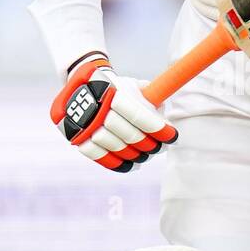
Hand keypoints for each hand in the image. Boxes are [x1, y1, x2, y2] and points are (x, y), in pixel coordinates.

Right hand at [50, 54, 176, 172]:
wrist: (80, 85)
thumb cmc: (115, 88)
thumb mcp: (131, 85)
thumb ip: (150, 96)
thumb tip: (162, 110)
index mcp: (114, 93)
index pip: (140, 117)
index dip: (159, 130)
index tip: (172, 136)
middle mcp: (99, 109)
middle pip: (130, 136)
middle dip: (149, 145)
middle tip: (158, 147)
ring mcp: (86, 125)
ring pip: (116, 148)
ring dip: (135, 155)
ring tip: (145, 156)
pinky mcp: (77, 137)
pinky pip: (98, 156)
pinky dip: (116, 163)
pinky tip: (130, 165)